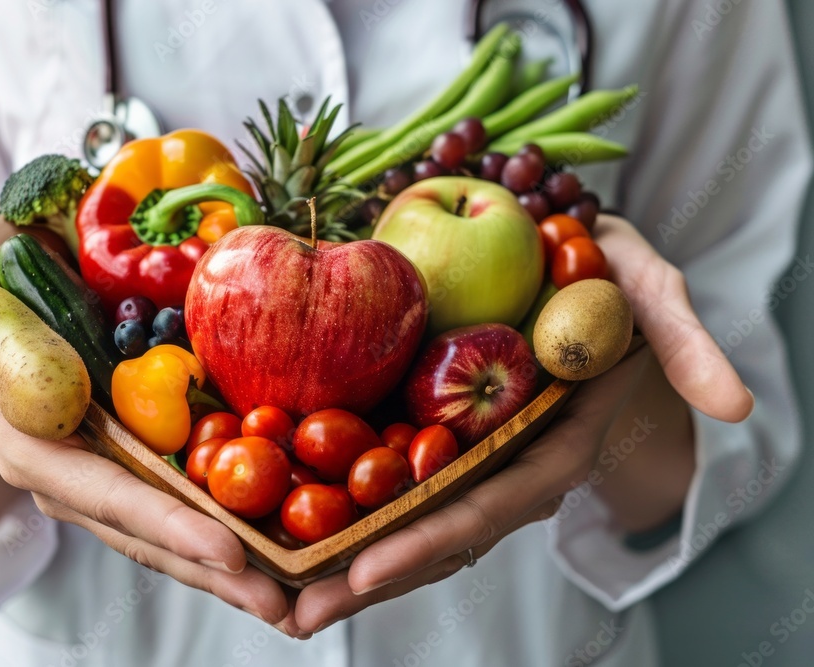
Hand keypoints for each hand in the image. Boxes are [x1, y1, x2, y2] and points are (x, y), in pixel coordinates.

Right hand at [0, 201, 302, 634]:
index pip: (91, 489)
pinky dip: (243, 507)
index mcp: (29, 434)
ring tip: (302, 593)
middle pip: (146, 524)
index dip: (152, 520)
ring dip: (238, 557)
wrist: (41, 242)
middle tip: (287, 604)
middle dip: (212, 567)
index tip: (223, 548)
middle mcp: (78, 457)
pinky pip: (198, 478)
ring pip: (178, 516)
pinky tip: (295, 532)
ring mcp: (120, 450)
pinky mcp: (154, 432)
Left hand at [291, 214, 752, 633]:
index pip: (493, 502)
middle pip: (436, 530)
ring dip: (342, 552)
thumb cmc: (615, 285)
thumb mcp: (653, 294)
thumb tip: (733, 404)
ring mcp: (467, 450)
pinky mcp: (435, 427)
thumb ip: (685, 341)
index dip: (435, 537)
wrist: (579, 271)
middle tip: (295, 610)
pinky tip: (283, 514)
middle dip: (370, 573)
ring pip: (405, 514)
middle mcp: (504, 460)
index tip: (365, 568)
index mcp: (553, 443)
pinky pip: (387, 469)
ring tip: (274, 588)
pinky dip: (341, 496)